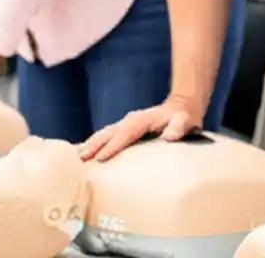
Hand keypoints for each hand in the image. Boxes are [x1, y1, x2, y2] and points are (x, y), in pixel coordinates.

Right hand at [79, 94, 204, 161]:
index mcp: (143, 119)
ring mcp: (126, 124)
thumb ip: (178, 127)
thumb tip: (169, 136)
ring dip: (92, 144)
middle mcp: (131, 120)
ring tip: (78, 157)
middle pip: (109, 132)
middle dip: (95, 144)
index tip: (101, 157)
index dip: (114, 145)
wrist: (181, 106)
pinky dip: (95, 144)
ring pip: (105, 134)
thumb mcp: (186, 120)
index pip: (126, 133)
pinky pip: (107, 136)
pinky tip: (85, 152)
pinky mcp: (125, 130)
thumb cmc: (184, 117)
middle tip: (82, 157)